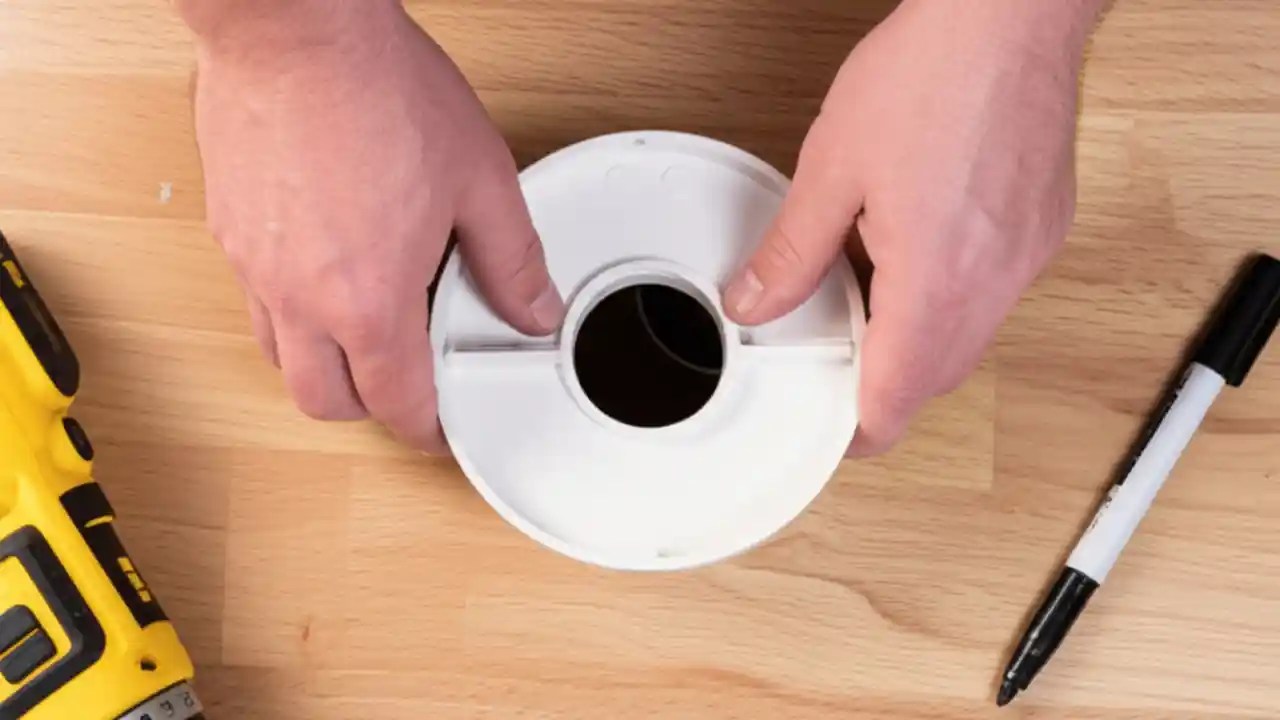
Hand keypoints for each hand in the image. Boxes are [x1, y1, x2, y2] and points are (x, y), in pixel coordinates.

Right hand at [182, 1, 561, 451]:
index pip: (398, 404)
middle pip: (323, 402)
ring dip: (323, 367)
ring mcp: (255, 265)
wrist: (296, 31)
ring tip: (363, 337)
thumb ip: (512, 260)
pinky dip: (289, 315)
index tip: (440, 426)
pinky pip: (254, 303)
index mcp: (369, 300)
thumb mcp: (479, 181)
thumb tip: (534, 309)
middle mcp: (301, 297)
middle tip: (403, 389)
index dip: (427, 429)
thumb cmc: (377, 90)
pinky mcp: (228, 230)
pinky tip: (323, 275)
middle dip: (369, 409)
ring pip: (279, 358)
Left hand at [723, 0, 1103, 454]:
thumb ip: (791, 253)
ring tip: (867, 292)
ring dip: (916, 341)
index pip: (896, 402)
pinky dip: (950, 300)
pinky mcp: (1043, 231)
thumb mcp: (832, 170)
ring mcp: (1027, 260)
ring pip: (968, 341)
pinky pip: (993, 297)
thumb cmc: (934, 73)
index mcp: (935, 281)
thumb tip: (755, 303)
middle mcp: (993, 283)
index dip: (856, 433)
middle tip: (832, 356)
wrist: (1011, 15)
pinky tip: (915, 252)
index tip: (826, 435)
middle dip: (882, 386)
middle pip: (935, 381)